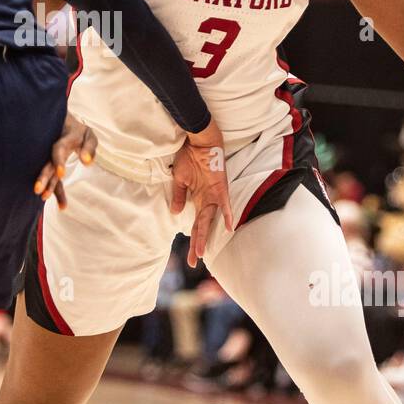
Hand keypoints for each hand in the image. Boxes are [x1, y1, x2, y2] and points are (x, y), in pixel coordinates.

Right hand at [32, 113, 96, 209]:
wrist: (62, 125)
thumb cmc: (79, 133)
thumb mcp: (88, 136)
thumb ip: (89, 148)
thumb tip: (86, 162)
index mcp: (63, 140)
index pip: (58, 150)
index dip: (58, 161)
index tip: (61, 174)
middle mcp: (53, 150)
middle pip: (47, 164)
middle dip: (44, 178)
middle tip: (39, 192)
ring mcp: (50, 159)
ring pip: (47, 172)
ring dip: (47, 185)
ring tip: (43, 198)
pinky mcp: (52, 167)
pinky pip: (53, 179)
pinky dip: (56, 191)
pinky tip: (62, 206)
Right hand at [171, 118, 233, 267]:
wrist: (198, 141)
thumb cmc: (189, 157)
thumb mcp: (179, 179)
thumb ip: (179, 196)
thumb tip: (175, 212)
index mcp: (197, 199)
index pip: (195, 224)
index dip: (193, 240)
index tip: (190, 258)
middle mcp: (207, 201)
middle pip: (202, 227)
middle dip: (197, 245)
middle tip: (194, 262)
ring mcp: (214, 195)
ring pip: (209, 220)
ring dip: (205, 235)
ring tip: (202, 252)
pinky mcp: (220, 187)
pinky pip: (224, 203)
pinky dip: (227, 214)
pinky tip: (228, 227)